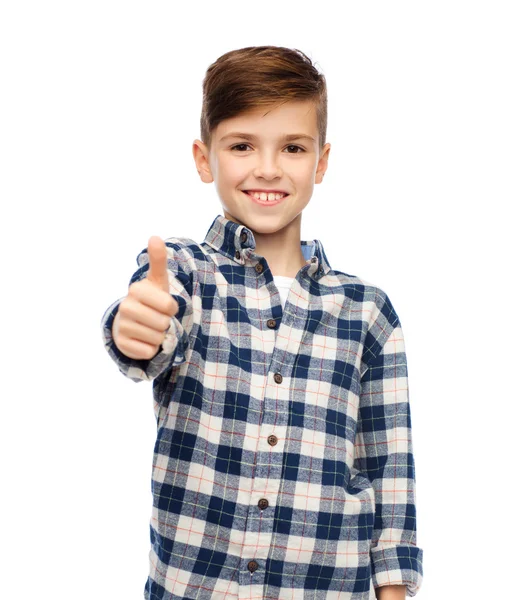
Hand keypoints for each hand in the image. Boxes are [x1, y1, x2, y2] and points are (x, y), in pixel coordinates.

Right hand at [113, 236, 178, 359]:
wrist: (134, 321)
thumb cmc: (151, 299)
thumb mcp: (157, 280)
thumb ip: (158, 260)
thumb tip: (155, 236)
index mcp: (136, 289)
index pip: (169, 305)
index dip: (172, 308)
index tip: (165, 305)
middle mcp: (125, 307)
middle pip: (163, 324)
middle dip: (166, 323)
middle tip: (157, 318)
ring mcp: (122, 326)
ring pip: (157, 338)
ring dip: (159, 336)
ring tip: (150, 328)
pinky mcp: (121, 344)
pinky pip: (148, 352)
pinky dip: (151, 349)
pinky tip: (144, 340)